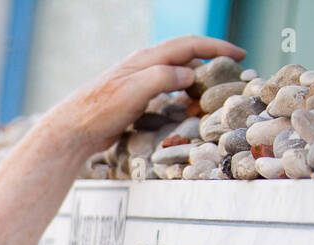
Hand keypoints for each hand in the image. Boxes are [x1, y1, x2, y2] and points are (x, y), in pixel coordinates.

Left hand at [46, 35, 246, 155]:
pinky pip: (165, 90)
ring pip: (176, 73)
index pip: (189, 44)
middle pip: (185, 56)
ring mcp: (138, 81)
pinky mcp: (133, 99)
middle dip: (211, 60)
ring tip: (215, 88)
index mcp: (147, 58)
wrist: (73, 130)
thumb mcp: (135, 90)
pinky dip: (181, 93)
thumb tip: (190, 73)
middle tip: (233, 70)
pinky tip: (185, 104)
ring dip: (197, 77)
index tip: (239, 54)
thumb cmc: (100, 110)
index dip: (217, 47)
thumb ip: (164, 77)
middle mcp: (144, 65)